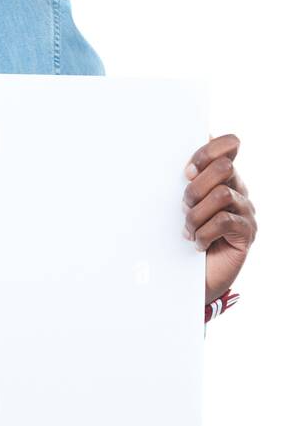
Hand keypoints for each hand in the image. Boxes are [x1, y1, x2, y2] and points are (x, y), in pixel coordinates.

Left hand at [182, 132, 255, 304]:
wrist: (189, 278)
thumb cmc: (182, 238)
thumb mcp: (180, 207)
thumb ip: (183, 183)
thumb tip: (178, 162)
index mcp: (222, 177)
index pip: (228, 146)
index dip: (207, 152)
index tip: (186, 171)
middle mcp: (238, 190)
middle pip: (223, 167)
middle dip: (195, 187)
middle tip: (184, 207)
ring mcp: (245, 211)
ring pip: (222, 194)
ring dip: (197, 214)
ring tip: (189, 230)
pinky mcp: (247, 233)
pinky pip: (224, 221)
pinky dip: (204, 233)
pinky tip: (198, 244)